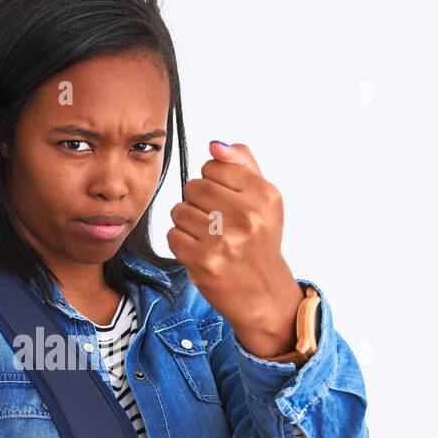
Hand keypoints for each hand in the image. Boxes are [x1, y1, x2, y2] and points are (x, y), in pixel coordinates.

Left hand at [167, 141, 304, 357]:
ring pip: (180, 210)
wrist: (262, 293)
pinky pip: (173, 235)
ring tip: (208, 236)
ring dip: (187, 222)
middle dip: (198, 201)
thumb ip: (242, 164)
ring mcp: (225, 240)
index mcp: (264, 195)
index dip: (212, 181)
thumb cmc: (259, 242)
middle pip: (194, 186)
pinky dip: (181, 242)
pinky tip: (200, 250)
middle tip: (215, 221)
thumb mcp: (264, 199)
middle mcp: (247, 216)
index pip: (214, 166)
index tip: (224, 199)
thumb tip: (214, 144)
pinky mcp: (204, 261)